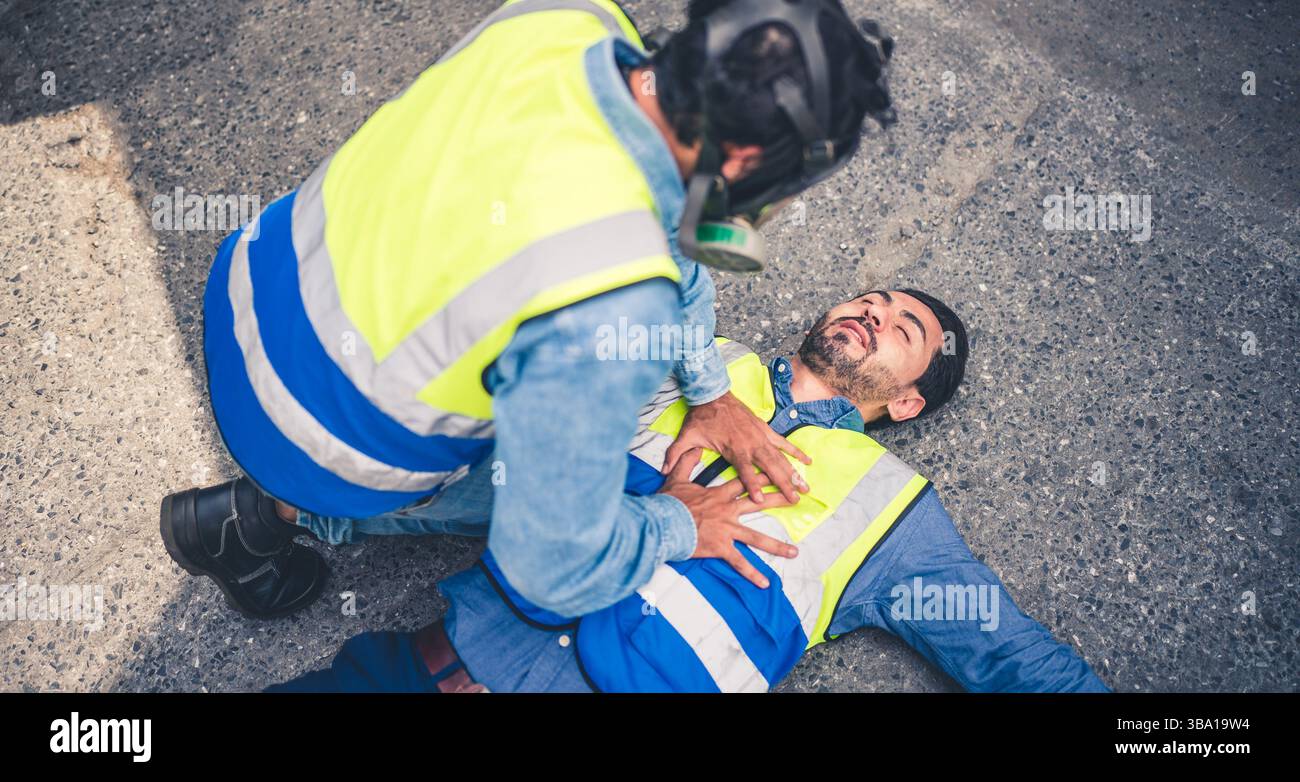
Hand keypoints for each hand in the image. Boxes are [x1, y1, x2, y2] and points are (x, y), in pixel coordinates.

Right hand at [659, 448, 797, 588]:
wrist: (662, 523)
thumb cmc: (668, 503)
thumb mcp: (677, 478)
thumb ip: (686, 462)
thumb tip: (694, 449)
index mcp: (719, 495)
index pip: (744, 482)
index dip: (760, 477)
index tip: (776, 473)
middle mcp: (728, 511)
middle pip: (758, 504)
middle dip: (779, 500)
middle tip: (796, 500)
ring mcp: (726, 530)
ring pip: (756, 538)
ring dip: (776, 546)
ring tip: (794, 552)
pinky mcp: (720, 547)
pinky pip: (739, 562)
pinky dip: (751, 573)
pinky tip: (764, 582)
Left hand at [662, 391, 812, 503]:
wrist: (713, 393)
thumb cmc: (700, 417)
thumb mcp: (686, 436)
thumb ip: (675, 455)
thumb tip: (663, 470)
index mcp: (733, 449)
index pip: (744, 471)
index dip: (752, 485)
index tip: (759, 500)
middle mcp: (750, 444)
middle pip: (769, 467)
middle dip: (782, 484)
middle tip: (795, 499)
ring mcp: (760, 437)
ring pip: (780, 457)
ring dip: (793, 473)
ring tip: (805, 487)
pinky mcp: (764, 429)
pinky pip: (783, 442)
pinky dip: (796, 452)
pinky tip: (808, 462)